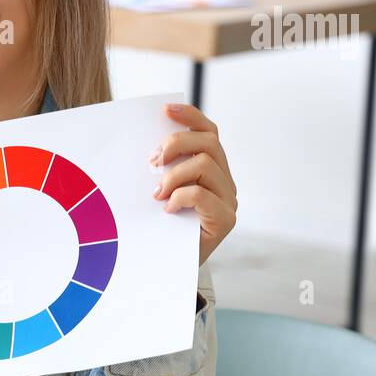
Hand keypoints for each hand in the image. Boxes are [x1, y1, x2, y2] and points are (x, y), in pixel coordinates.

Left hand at [149, 102, 237, 265]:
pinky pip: (203, 194)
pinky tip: (167, 208)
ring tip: (157, 193)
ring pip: (207, 164)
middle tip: (153, 161)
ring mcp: (228, 199)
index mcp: (211, 168)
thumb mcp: (160, 190)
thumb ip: (162, 168)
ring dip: (175, 175)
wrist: (170, 266)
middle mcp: (225, 180)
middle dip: (178, 144)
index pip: (209, 131)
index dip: (190, 116)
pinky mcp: (226, 219)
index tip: (165, 110)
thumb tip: (146, 147)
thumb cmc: (163, 226)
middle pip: (209, 143)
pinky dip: (181, 196)